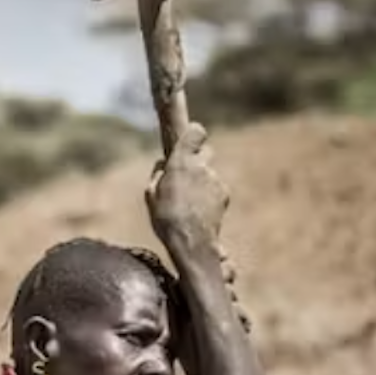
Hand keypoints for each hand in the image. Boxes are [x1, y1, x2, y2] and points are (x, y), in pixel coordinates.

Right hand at [147, 123, 226, 252]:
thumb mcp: (150, 195)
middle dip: (197, 159)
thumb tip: (163, 165)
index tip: (189, 138)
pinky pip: (215, 189)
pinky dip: (208, 196)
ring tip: (187, 203)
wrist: (192, 241)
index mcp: (182, 162)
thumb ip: (158, 175)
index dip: (193, 134)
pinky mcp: (224, 194)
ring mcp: (216, 180)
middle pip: (205, 152)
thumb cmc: (166, 218)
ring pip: (208, 174)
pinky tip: (198, 211)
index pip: (196, 132)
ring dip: (201, 183)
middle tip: (185, 174)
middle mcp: (202, 167)